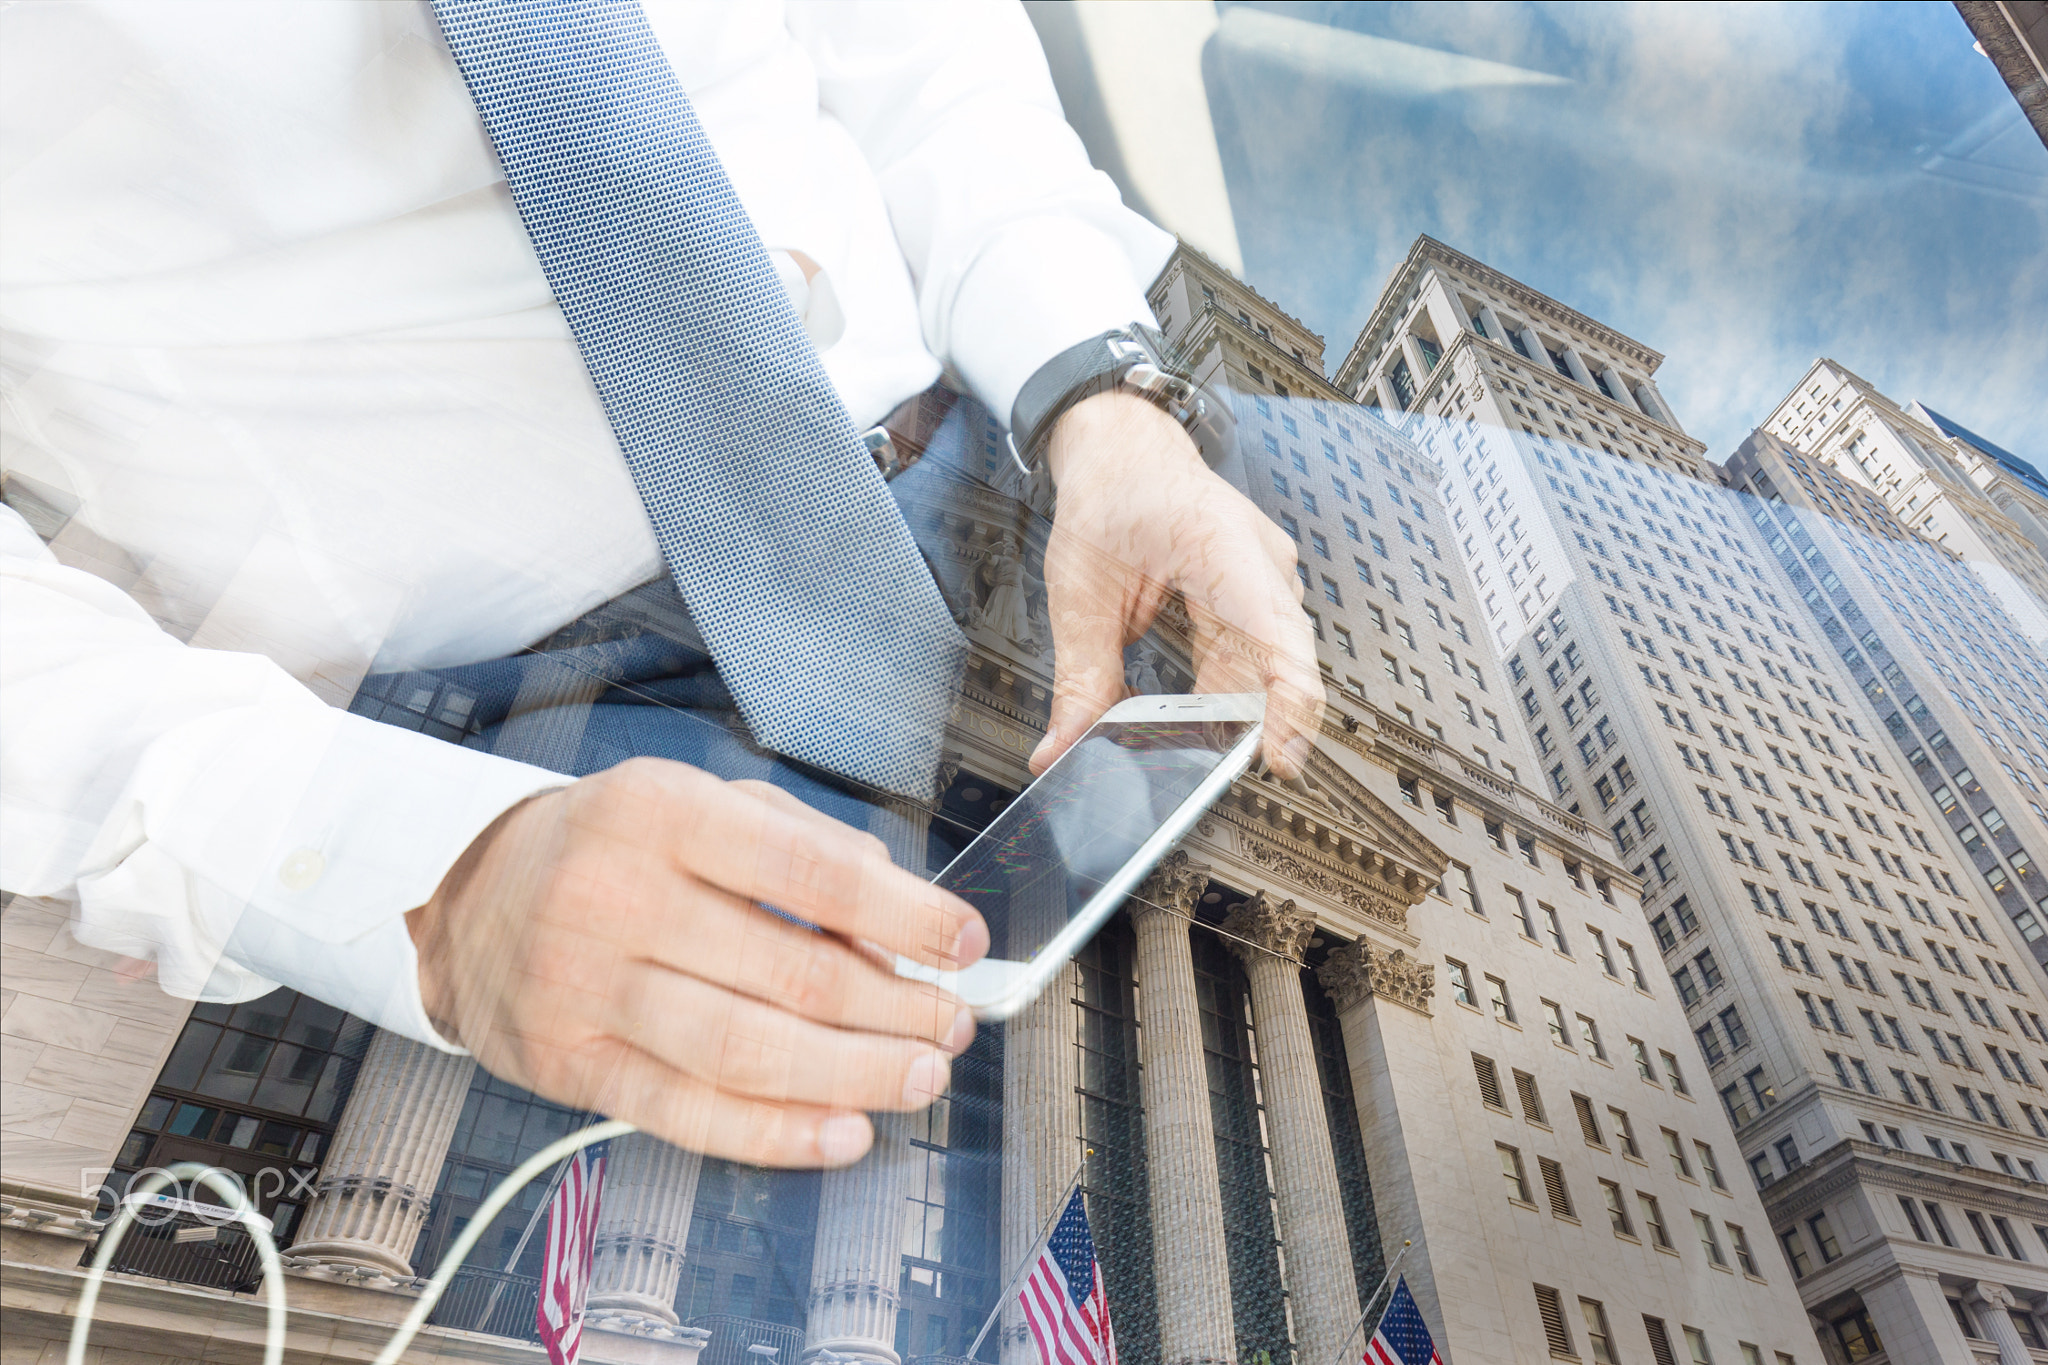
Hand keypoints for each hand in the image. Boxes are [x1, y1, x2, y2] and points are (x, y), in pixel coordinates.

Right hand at [405, 759, 985, 1167]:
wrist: (464, 897)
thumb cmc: (608, 845)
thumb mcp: (699, 800)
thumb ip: (803, 841)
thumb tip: (898, 912)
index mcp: (659, 812)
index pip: (809, 873)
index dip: (904, 916)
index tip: (964, 942)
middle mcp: (616, 898)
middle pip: (789, 974)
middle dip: (895, 1009)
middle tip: (952, 1024)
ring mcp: (586, 990)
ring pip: (746, 1053)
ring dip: (855, 1074)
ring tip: (919, 1075)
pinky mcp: (570, 1067)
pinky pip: (689, 1114)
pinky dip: (778, 1133)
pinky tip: (844, 1129)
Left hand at [1031, 389, 1322, 778]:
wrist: (1124, 451)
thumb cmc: (1113, 496)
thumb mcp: (1079, 590)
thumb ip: (1079, 677)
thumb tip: (1062, 748)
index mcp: (1226, 546)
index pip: (1280, 636)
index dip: (1289, 706)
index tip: (1278, 758)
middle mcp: (1264, 567)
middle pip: (1279, 667)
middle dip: (1248, 729)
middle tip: (1203, 777)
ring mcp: (1268, 583)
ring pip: (1266, 674)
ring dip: (1230, 717)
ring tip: (1185, 753)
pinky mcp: (1258, 601)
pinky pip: (1251, 664)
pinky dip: (1223, 698)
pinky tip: (1191, 723)